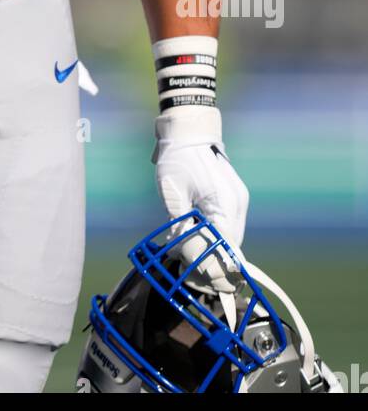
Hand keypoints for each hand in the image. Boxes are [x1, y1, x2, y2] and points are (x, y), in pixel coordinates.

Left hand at [152, 104, 248, 293]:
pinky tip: (200, 240)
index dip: (213, 266)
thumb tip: (181, 251)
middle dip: (214, 261)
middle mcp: (237, 204)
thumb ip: (180, 224)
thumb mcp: (172, 193)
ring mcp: (238, 199)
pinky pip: (229, 224)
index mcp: (225, 204)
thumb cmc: (178, 158)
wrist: (189, 130)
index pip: (225, 247)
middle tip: (192, 273)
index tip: (197, 279)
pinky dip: (217, 235)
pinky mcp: (234, 196)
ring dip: (216, 248)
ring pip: (232, 237)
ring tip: (192, 259)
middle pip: (231, 246)